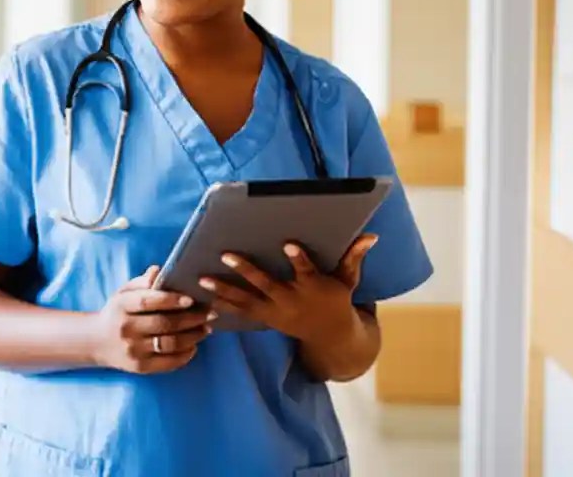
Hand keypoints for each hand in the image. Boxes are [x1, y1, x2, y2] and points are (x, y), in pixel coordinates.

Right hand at [89, 266, 215, 373]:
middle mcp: (126, 329)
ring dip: (193, 336)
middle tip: (210, 313)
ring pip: (170, 344)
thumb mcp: (124, 293)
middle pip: (164, 324)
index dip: (171, 300)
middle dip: (192, 318)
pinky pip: (168, 363)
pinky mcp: (140, 367)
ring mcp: (133, 350)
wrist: (96, 342)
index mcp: (121, 306)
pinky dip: (185, 354)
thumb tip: (159, 270)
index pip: (148, 301)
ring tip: (206, 329)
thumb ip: (143, 282)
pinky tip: (194, 345)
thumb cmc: (117, 312)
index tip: (191, 298)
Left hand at [199, 234, 378, 341]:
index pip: (307, 270)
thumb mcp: (348, 280)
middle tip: (226, 255)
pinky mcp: (265, 318)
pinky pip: (241, 313)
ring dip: (224, 290)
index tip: (289, 244)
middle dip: (246, 270)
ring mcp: (276, 311)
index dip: (299, 258)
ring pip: (247, 300)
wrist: (330, 336)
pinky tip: (202, 301)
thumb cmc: (336, 299)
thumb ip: (353, 257)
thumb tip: (371, 236)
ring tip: (202, 280)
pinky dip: (223, 308)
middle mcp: (291, 300)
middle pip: (267, 284)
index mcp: (313, 287)